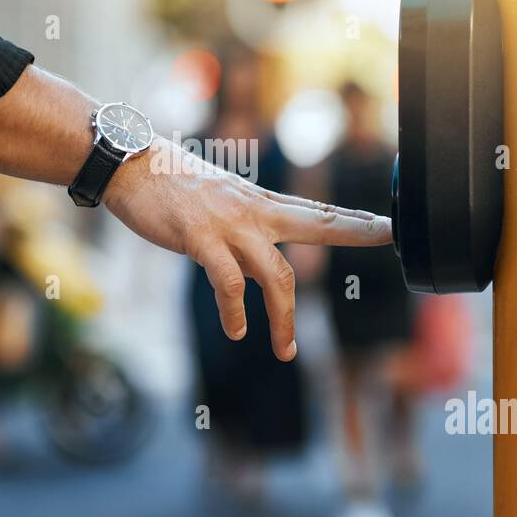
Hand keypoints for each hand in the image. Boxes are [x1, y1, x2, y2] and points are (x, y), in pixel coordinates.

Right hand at [104, 137, 392, 361]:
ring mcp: (229, 223)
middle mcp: (252, 211)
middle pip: (315, 223)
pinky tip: (238, 330)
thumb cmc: (167, 186)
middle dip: (354, 230)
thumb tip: (249, 261)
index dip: (353, 220)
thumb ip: (239, 228)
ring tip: (285, 351)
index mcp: (258, 203)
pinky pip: (229, 282)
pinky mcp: (200, 237)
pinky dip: (236, 312)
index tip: (388, 225)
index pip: (314, 212)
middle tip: (387, 236)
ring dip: (284, 318)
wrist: (128, 165)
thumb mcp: (215, 201)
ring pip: (276, 274)